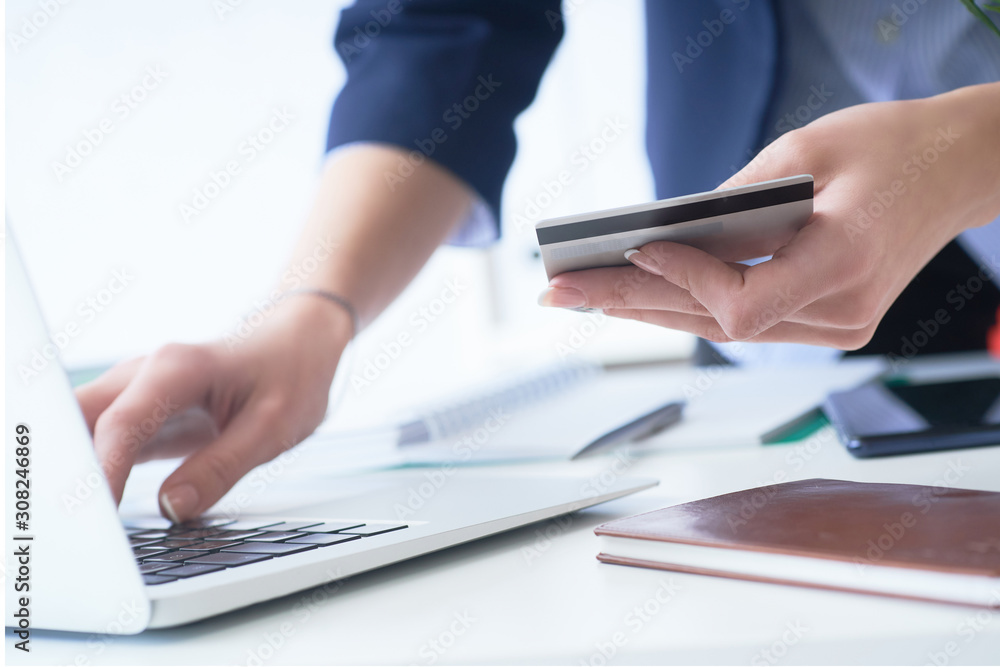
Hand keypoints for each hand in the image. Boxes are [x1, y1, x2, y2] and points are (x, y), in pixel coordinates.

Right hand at [75, 296, 349, 521]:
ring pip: (80, 428)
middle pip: (80, 419)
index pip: (122, 423)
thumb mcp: (274, 427)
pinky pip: (99, 441)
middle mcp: (145, 374)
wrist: (297, 343)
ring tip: (82, 521)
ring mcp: (137, 392)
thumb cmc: (290, 373)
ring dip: (75, 469)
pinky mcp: (139, 413)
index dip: (103, 471)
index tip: (98, 515)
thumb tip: (173, 507)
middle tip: (78, 521)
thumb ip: (222, 467)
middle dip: (69, 466)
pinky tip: (95, 507)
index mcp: (178, 367)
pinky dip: (91, 470)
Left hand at [539, 83, 999, 348]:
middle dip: (630, 302)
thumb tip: (663, 234)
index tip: (634, 250)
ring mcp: (838, 326)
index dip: (683, 282)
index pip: (744, 304)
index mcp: (847, 260)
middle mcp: (843, 310)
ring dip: (650, 310)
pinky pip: (745, 323)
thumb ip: (735, 201)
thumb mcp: (806, 148)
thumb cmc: (889, 147)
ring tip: (583, 294)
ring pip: (723, 330)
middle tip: (559, 291)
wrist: (954, 169)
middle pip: (716, 323)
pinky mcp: (828, 324)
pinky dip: (690, 306)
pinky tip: (641, 294)